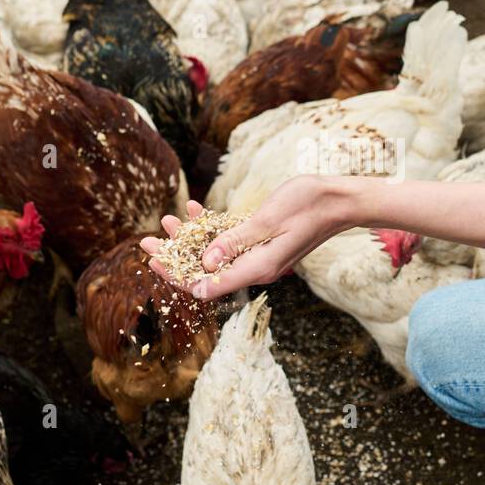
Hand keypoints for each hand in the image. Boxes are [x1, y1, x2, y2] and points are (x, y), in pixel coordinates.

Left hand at [139, 175, 351, 300]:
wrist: (339, 200)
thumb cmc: (309, 206)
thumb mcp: (268, 220)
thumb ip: (235, 241)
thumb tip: (205, 262)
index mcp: (257, 268)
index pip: (207, 283)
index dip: (177, 275)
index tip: (153, 261)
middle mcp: (256, 267)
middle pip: (206, 271)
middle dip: (174, 257)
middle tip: (145, 242)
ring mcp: (259, 255)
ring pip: (215, 254)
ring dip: (189, 239)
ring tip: (167, 220)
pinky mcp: (262, 242)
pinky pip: (230, 241)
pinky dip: (211, 228)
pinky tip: (195, 211)